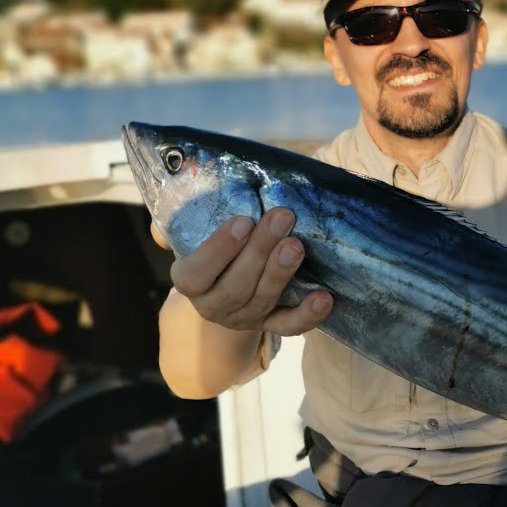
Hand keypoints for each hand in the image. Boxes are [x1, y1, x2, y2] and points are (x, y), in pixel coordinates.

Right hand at [152, 208, 332, 335]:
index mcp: (189, 282)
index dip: (219, 249)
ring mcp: (243, 319)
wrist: (223, 284)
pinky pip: (289, 327)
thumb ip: (184, 213)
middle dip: (260, 251)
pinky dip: (307, 315)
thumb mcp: (193, 230)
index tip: (243, 221)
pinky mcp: (269, 326)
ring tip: (297, 245)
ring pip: (261, 301)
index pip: (197, 273)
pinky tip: (324, 298)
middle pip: (235, 286)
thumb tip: (181, 180)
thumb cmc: (212, 246)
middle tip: (281, 218)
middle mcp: (213, 306)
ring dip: (280, 273)